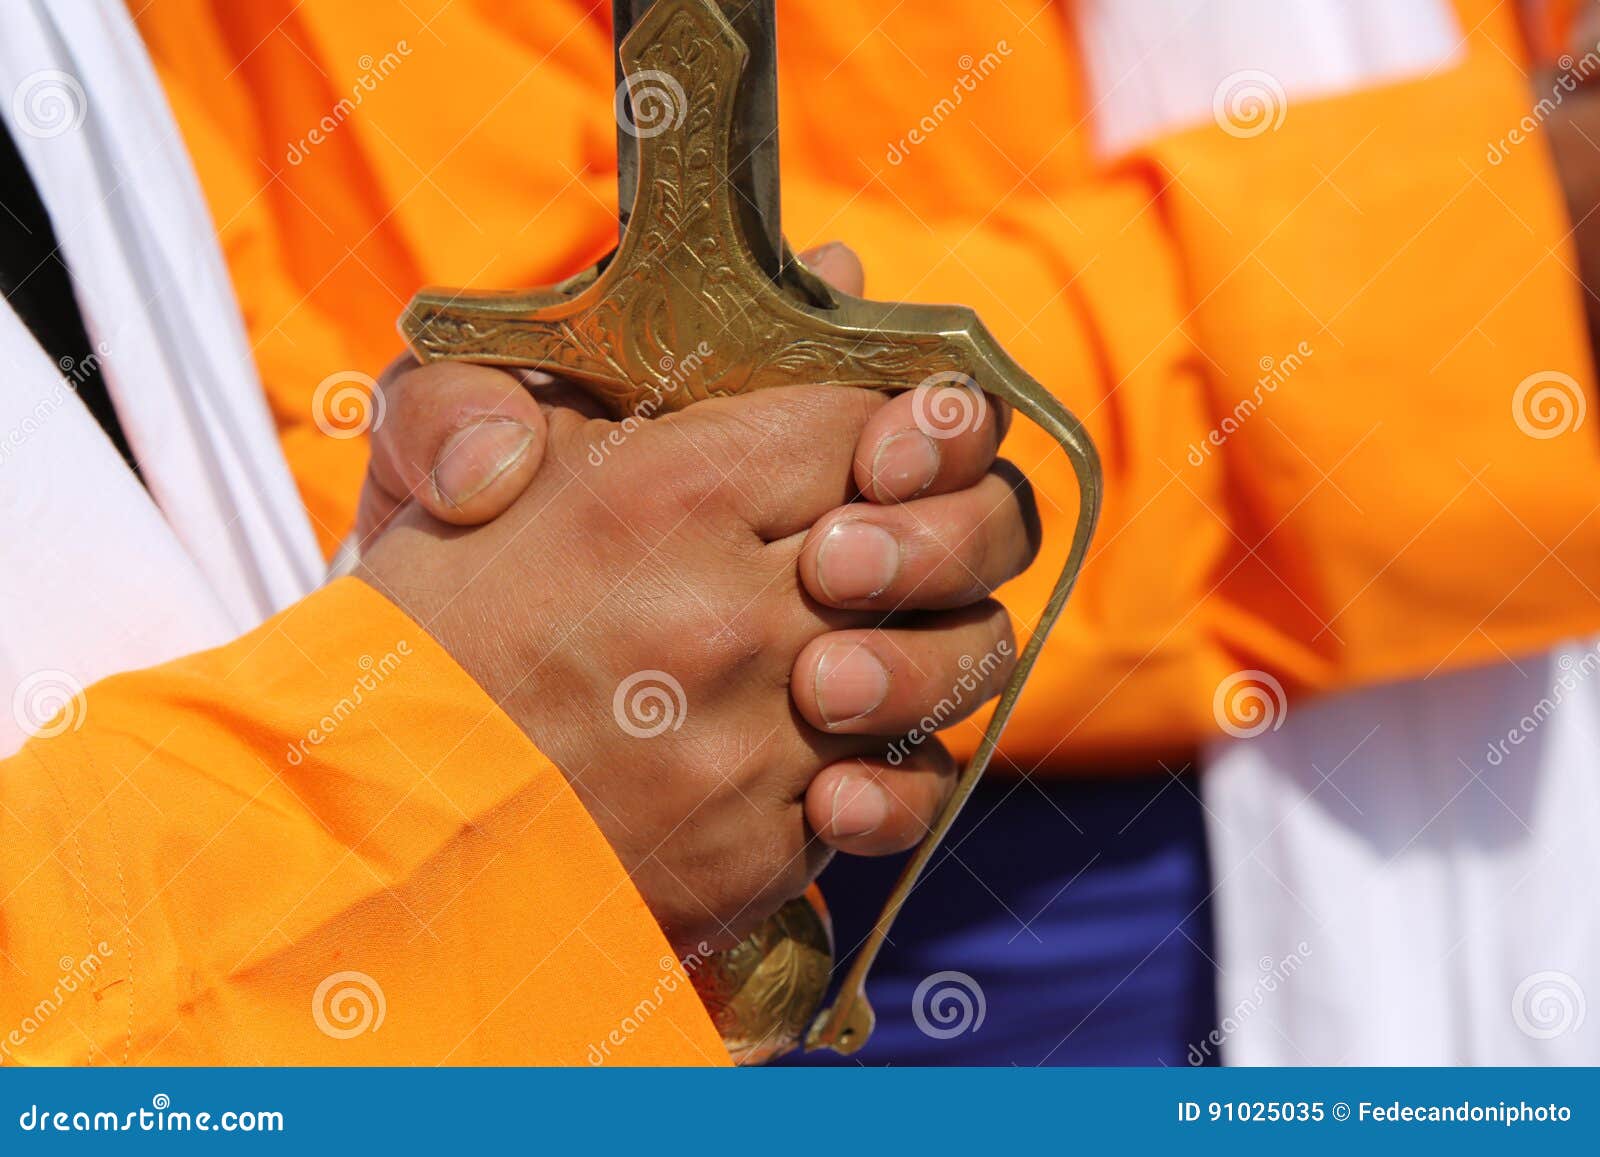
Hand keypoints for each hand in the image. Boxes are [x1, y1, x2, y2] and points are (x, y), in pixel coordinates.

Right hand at [356, 246, 1038, 950]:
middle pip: (935, 537)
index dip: (885, 420)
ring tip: (848, 642)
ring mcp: (753, 746)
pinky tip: (835, 754)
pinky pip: (896, 790)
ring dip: (923, 642)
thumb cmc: (417, 627)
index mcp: (663, 498)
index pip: (860, 420)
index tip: (865, 439)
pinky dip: (889, 769)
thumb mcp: (456, 446)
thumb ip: (596, 343)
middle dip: (931, 521)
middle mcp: (729, 621)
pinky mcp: (758, 850)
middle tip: (869, 539)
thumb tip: (809, 278)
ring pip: (940, 665)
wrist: (360, 827)